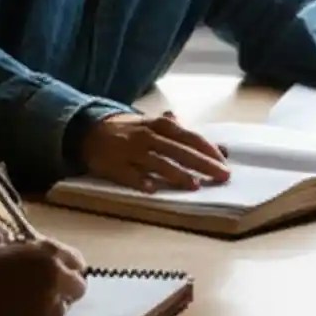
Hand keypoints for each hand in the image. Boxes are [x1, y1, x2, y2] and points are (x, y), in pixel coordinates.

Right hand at [0, 239, 87, 315]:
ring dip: (56, 304)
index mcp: (49, 249)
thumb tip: (58, 268)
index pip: (77, 262)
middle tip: (50, 294)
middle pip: (79, 285)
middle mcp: (56, 269)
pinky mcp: (41, 314)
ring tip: (33, 303)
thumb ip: (42, 258)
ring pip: (68, 304)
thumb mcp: (17, 249)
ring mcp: (51, 292)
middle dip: (67, 289)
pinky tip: (27, 312)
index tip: (60, 277)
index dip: (68, 271)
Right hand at [81, 112, 229, 192]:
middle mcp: (148, 136)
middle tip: (222, 177)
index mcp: (161, 126)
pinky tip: (151, 189)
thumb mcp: (160, 128)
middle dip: (202, 164)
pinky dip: (139, 180)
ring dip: (176, 173)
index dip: (209, 151)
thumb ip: (189, 139)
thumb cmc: (134, 131)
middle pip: (179, 151)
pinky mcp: (113, 164)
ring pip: (157, 162)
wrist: (90, 129)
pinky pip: (127, 174)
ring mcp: (130, 150)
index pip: (191, 138)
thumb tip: (223, 150)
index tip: (226, 165)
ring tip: (194, 185)